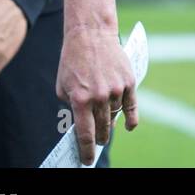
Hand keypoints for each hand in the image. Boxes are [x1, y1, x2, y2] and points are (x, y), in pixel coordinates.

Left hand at [56, 25, 137, 165]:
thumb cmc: (72, 61)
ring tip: (107, 127)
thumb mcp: (62, 87)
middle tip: (97, 143)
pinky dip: (131, 119)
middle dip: (99, 139)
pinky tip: (129, 126)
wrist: (90, 34)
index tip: (87, 160)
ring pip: (115, 117)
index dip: (86, 151)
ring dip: (110, 124)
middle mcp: (100, 97)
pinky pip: (131, 106)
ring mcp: (116, 89)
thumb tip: (81, 123)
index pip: (85, 134)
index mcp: (80, 100)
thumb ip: (71, 107)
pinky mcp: (128, 82)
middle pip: (102, 128)